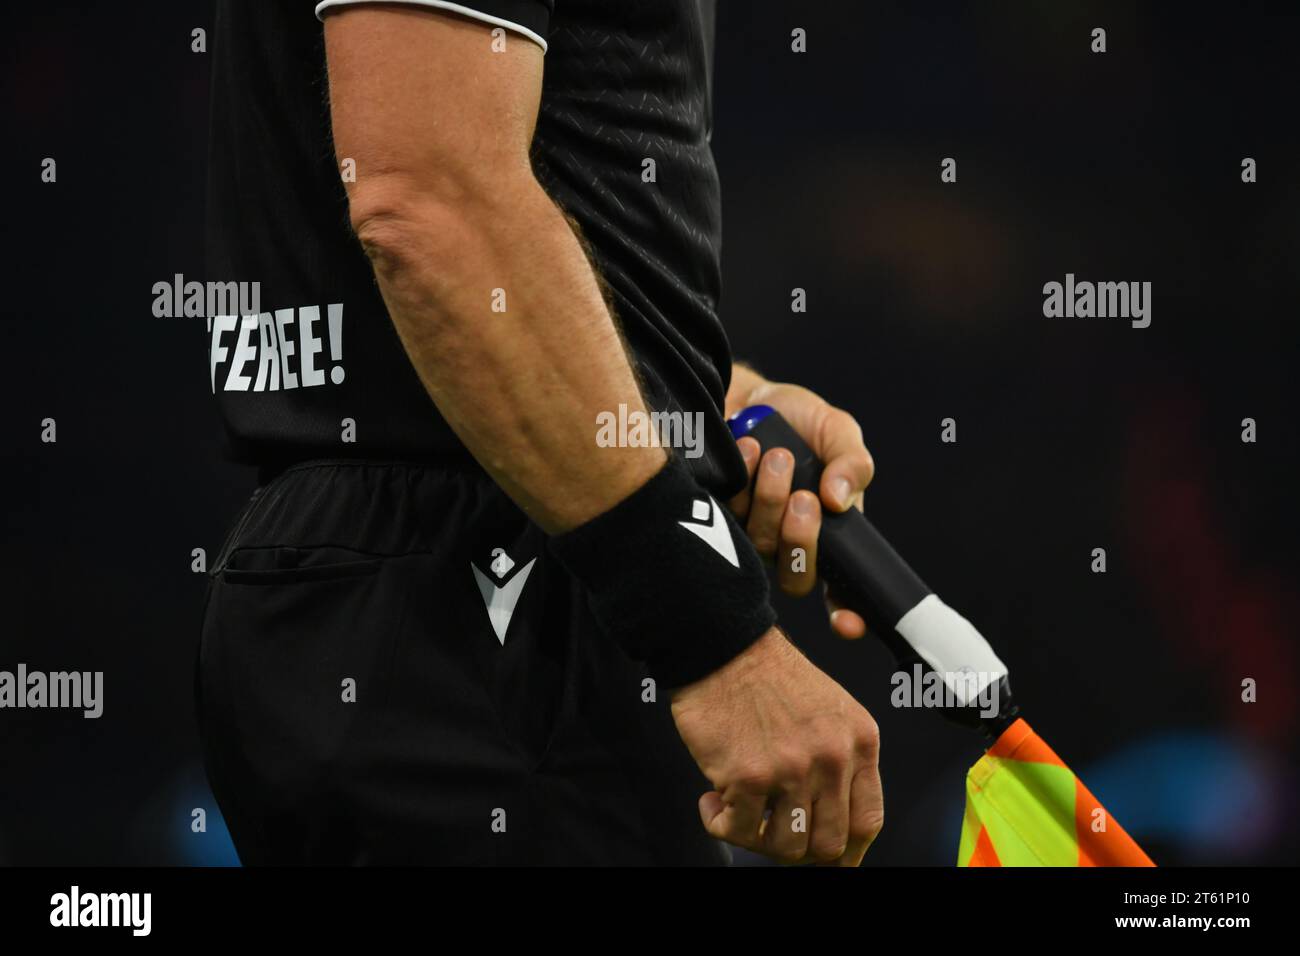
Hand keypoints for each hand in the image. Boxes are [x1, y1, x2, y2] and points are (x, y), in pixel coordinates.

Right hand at [670, 627, 883, 864]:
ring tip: (738, 809)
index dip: (848, 851)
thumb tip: (833, 823)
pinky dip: (719, 824)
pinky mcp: (747, 776)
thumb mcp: (830, 711)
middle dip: (797, 850)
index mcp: (859, 741)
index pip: (868, 821)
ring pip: (786, 847)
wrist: (723, 645)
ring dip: (757, 838)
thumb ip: (840, 761)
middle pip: (828, 845)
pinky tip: (712, 800)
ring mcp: (791, 769)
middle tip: (770, 831)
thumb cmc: (767, 677)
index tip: (828, 858)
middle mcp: (832, 758)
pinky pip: (738, 831)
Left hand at [725, 366, 873, 638]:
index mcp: (826, 536)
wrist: (751, 398)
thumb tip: (839, 501)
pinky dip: (741, 483)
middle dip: (800, 539)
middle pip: (794, 577)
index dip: (846, 616)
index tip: (847, 623)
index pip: (841, 593)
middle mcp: (787, 545)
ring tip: (776, 456)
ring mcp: (749, 536)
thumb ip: (852, 464)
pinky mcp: (714, 518)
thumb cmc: (801, 422)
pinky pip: (725, 518)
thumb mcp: (839, 433)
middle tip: (803, 496)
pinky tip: (748, 450)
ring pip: (760, 545)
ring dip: (769, 500)